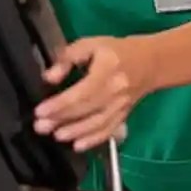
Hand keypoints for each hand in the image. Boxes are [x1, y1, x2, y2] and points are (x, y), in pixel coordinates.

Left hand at [35, 36, 156, 151]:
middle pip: (87, 108)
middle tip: (40, 126)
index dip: (60, 103)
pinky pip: (108, 131)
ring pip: (98, 123)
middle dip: (62, 119)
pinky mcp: (124, 116)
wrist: (151, 62)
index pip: (82, 91)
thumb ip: (68, 58)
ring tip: (56, 136)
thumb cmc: (116, 51)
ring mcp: (122, 105)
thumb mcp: (91, 44)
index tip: (40, 111)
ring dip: (75, 132)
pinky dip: (93, 140)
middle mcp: (116, 90)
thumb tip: (49, 77)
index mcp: (108, 69)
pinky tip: (77, 146)